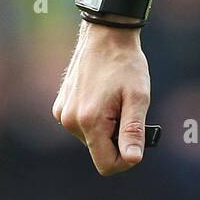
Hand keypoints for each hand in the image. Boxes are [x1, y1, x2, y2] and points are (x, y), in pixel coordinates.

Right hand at [52, 21, 150, 174]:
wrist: (106, 35)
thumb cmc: (125, 64)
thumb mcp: (137, 96)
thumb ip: (133, 130)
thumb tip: (133, 160)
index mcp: (89, 122)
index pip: (106, 164)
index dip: (126, 159)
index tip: (139, 141)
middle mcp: (70, 121)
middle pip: (99, 150)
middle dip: (117, 137)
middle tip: (128, 108)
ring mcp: (63, 114)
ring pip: (91, 137)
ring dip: (107, 125)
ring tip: (115, 98)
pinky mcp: (61, 106)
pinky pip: (82, 124)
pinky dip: (96, 116)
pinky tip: (103, 94)